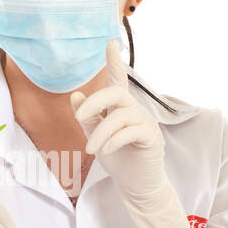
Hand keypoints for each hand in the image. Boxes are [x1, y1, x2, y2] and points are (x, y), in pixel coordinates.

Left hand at [70, 40, 187, 227]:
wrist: (135, 185)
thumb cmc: (118, 158)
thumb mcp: (96, 135)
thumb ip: (88, 117)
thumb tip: (76, 95)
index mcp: (120, 107)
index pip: (117, 79)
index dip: (114, 61)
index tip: (111, 42)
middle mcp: (134, 110)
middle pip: (116, 93)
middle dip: (95, 102)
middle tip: (79, 118)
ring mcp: (145, 122)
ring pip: (120, 116)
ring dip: (101, 132)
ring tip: (91, 148)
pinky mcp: (151, 137)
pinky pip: (131, 131)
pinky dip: (114, 140)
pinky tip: (106, 150)